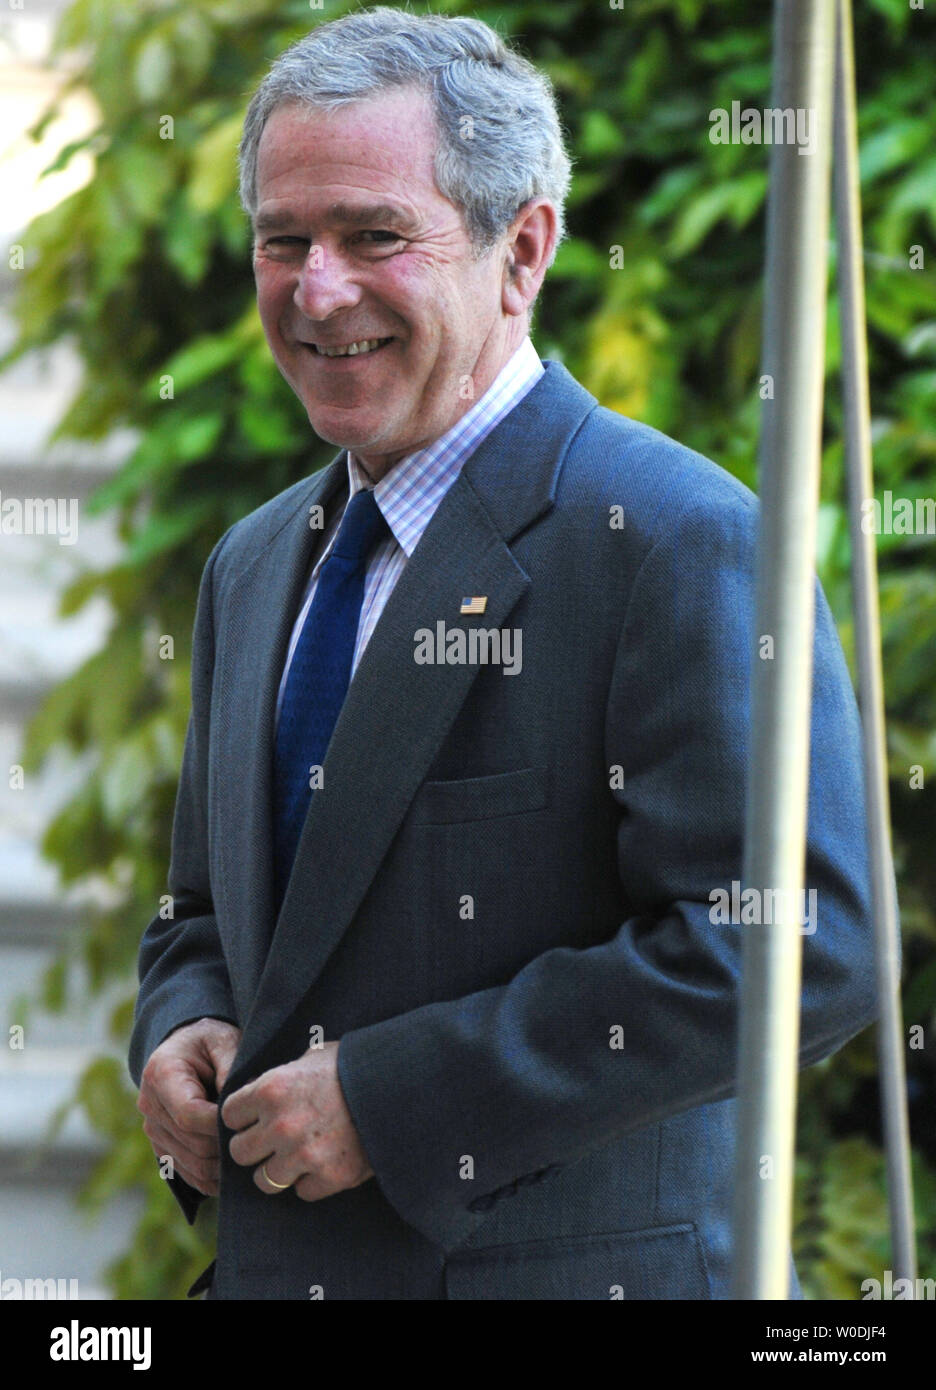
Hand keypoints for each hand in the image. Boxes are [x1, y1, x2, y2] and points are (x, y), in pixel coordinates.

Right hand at [137, 1017, 241, 1196]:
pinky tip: (237, 1172)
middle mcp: (149, 1105)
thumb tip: (239, 1105)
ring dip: (223, 1165)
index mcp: (161, 1075)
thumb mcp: (224, 1040)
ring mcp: (153, 1130)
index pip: (190, 1115)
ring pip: (192, 1164)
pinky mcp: (162, 1147)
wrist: (189, 1047)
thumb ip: (231, 1068)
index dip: (221, 1124)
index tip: (250, 1120)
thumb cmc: (211, 1041)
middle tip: (259, 1140)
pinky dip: (213, 1179)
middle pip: (192, 1143)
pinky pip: (188, 1174)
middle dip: (227, 1144)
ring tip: (253, 1155)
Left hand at [221, 1041, 373, 1200]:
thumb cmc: (355, 1064)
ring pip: (264, 1180)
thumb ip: (285, 1072)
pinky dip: (311, 1181)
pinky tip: (323, 1162)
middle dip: (255, 1146)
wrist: (400, 1085)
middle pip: (239, 1152)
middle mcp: (281, 1125)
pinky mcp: (330, 1176)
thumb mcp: (315, 1055)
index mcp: (272, 1089)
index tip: (256, 1116)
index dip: (243, 1115)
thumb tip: (265, 1085)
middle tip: (273, 1140)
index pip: (229, 1115)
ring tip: (295, 1157)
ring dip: (278, 1170)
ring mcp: (304, 1154)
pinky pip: (302, 1192)